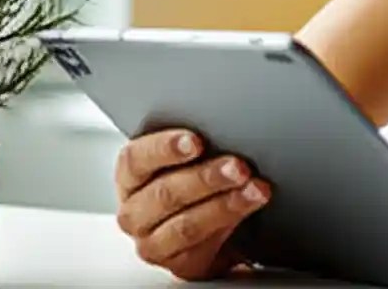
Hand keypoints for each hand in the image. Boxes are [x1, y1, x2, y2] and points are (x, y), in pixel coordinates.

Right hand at [114, 129, 271, 280]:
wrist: (210, 225)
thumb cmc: (195, 181)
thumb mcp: (189, 159)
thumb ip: (197, 145)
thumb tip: (229, 123)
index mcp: (131, 177)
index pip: (136, 160)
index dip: (165, 149)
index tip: (196, 141)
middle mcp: (135, 212)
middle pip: (165, 194)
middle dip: (206, 178)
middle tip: (238, 166)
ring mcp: (154, 242)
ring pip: (186, 225)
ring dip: (226, 205)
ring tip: (255, 189)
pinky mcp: (180, 264)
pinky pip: (204, 246)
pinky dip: (231, 225)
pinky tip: (249, 208)